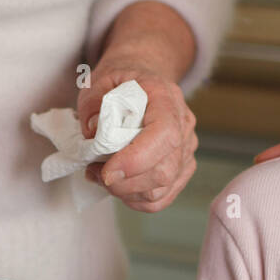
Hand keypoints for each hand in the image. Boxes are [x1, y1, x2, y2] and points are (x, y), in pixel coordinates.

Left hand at [77, 64, 197, 212]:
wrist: (143, 81)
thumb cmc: (122, 83)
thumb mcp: (99, 81)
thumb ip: (93, 103)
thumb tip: (93, 133)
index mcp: (166, 98)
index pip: (164, 135)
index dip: (137, 159)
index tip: (107, 171)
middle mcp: (183, 124)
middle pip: (165, 169)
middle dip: (124, 183)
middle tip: (94, 172)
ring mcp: (187, 148)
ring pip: (162, 188)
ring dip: (126, 192)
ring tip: (100, 175)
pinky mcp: (182, 167)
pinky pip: (162, 197)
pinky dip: (136, 199)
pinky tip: (118, 185)